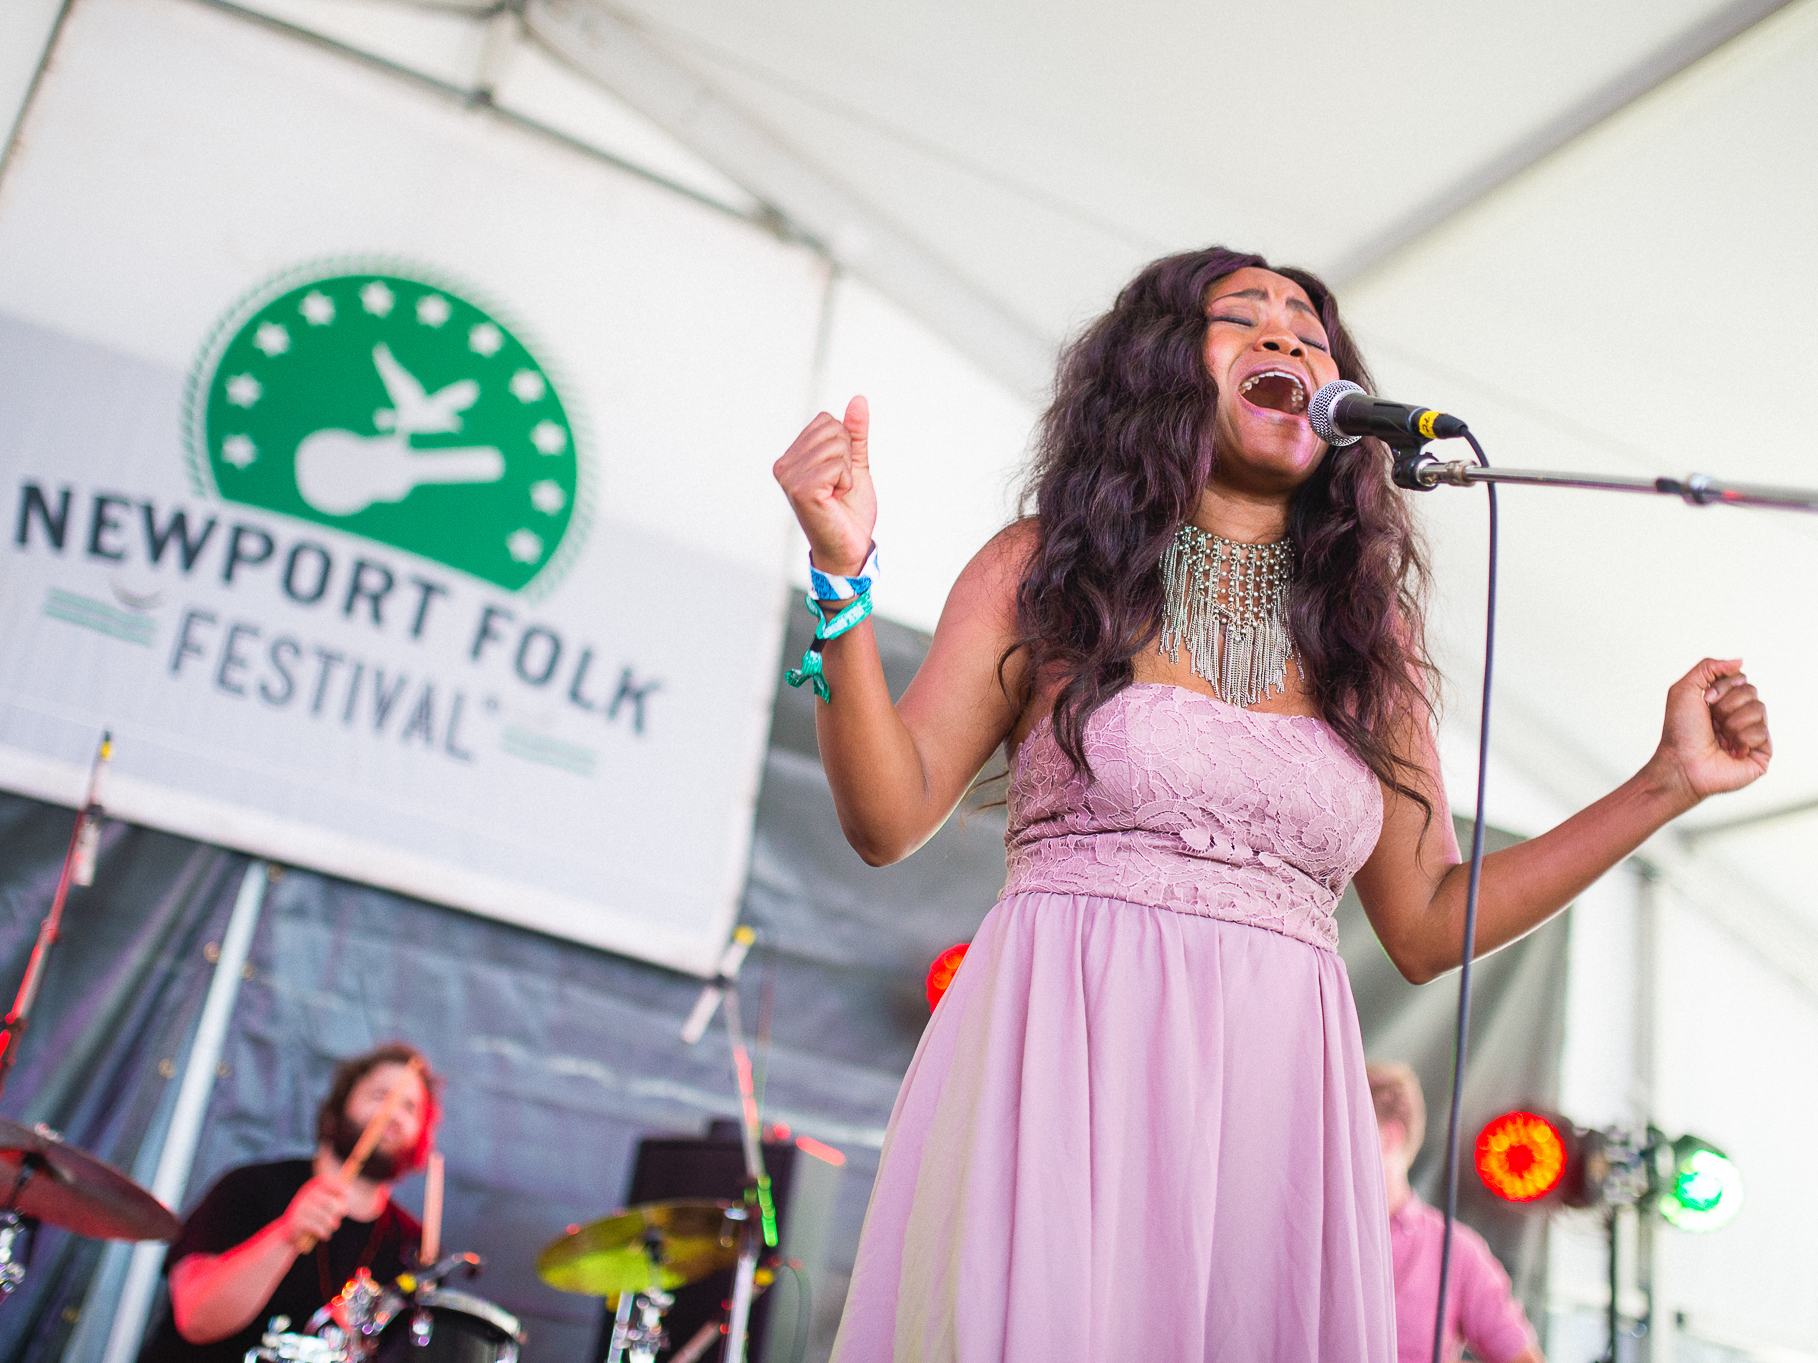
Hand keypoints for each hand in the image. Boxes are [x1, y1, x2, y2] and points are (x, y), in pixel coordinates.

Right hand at [279, 1175, 347, 1248]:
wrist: (289, 1232)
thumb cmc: (313, 1217)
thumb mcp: (323, 1206)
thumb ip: (335, 1202)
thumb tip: (346, 1202)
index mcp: (311, 1188)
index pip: (326, 1182)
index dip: (339, 1186)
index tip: (349, 1193)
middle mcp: (304, 1196)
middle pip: (329, 1202)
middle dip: (339, 1211)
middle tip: (341, 1217)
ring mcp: (299, 1209)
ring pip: (325, 1218)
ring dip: (332, 1225)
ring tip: (332, 1227)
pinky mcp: (296, 1222)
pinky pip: (317, 1228)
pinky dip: (324, 1232)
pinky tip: (325, 1235)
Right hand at [773, 396, 875, 577]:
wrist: (849, 548)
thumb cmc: (849, 510)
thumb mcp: (855, 464)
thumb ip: (855, 434)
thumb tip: (859, 399)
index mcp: (792, 456)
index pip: (827, 420)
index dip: (845, 445)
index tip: (838, 474)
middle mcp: (784, 465)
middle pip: (832, 428)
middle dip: (847, 456)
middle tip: (839, 485)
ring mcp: (789, 477)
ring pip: (836, 445)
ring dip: (847, 471)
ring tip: (836, 493)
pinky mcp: (801, 489)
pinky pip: (837, 465)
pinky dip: (846, 481)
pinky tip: (835, 499)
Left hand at [1644, 658, 1771, 805]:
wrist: (1681, 763)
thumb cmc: (1680, 730)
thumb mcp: (1684, 689)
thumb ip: (1708, 667)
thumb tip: (1740, 661)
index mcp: (1723, 700)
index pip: (1741, 678)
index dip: (1724, 686)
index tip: (1707, 700)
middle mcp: (1739, 715)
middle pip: (1752, 690)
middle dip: (1728, 704)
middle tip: (1713, 721)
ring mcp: (1752, 733)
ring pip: (1760, 709)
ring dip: (1733, 722)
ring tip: (1720, 737)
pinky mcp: (1761, 752)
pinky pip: (1763, 732)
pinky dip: (1742, 738)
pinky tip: (1731, 750)